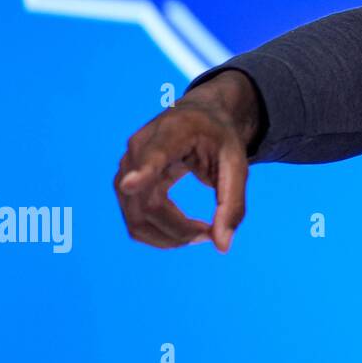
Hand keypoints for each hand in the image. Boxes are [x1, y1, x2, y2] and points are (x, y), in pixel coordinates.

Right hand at [114, 70, 259, 251]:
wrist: (200, 116)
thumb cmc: (220, 137)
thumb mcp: (237, 163)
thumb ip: (232, 202)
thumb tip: (222, 246)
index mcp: (173, 132)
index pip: (153, 155)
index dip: (142, 173)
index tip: (131, 185)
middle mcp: (140, 148)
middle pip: (147, 205)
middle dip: (180, 230)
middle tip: (212, 233)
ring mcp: (126, 167)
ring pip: (136, 219)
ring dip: (170, 237)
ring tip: (204, 232)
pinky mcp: (124, 183)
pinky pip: (135, 220)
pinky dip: (160, 233)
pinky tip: (186, 229)